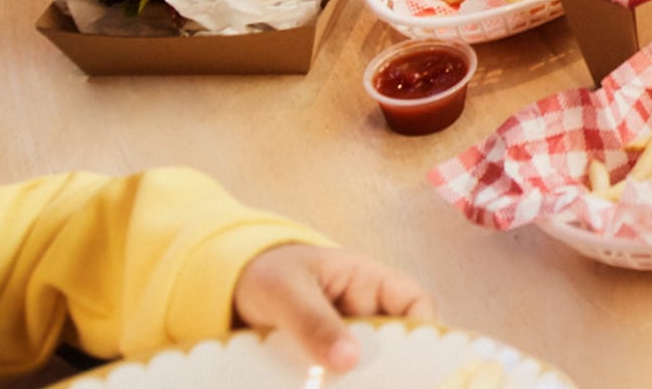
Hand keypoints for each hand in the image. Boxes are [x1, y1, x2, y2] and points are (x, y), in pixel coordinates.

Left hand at [233, 244, 434, 372]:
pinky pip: (345, 385)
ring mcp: (347, 345)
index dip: (425, 332)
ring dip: (365, 386)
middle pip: (398, 349)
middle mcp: (365, 315)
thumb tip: (350, 359)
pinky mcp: (327, 371)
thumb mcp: (284, 291)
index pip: (415, 302)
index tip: (414, 366)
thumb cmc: (264, 274)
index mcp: (366, 281)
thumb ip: (313, 320)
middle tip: (372, 387)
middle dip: (395, 375)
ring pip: (372, 373)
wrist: (227, 292)